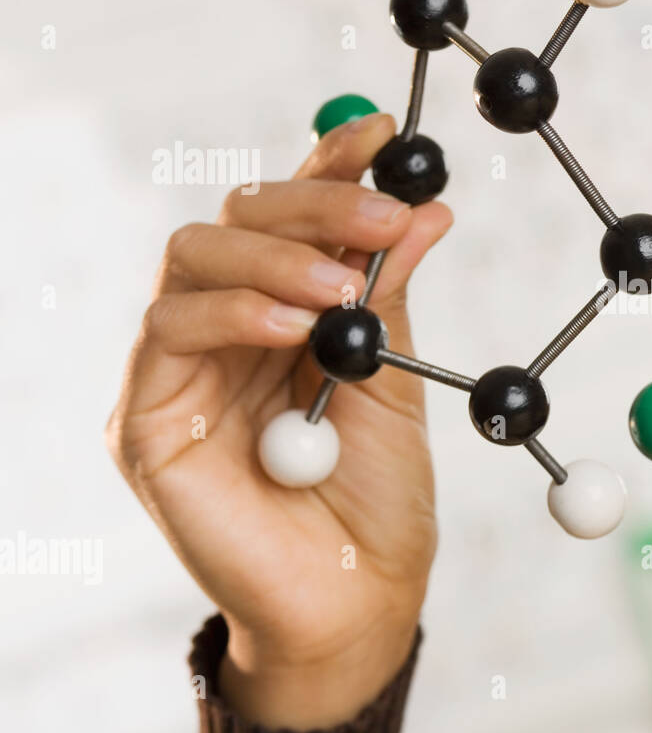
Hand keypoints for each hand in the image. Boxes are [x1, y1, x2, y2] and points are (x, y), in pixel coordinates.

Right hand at [106, 113, 453, 729]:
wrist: (357, 599)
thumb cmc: (376, 498)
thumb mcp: (394, 381)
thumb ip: (389, 298)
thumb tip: (425, 207)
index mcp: (285, 313)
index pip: (291, 218)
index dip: (330, 168)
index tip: (384, 133)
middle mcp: (225, 329)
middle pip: (236, 220)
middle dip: (313, 206)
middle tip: (385, 218)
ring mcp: (178, 369)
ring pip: (192, 258)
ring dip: (274, 257)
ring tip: (341, 289)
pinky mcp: (145, 418)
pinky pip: (168, 332)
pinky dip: (235, 312)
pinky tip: (294, 327)